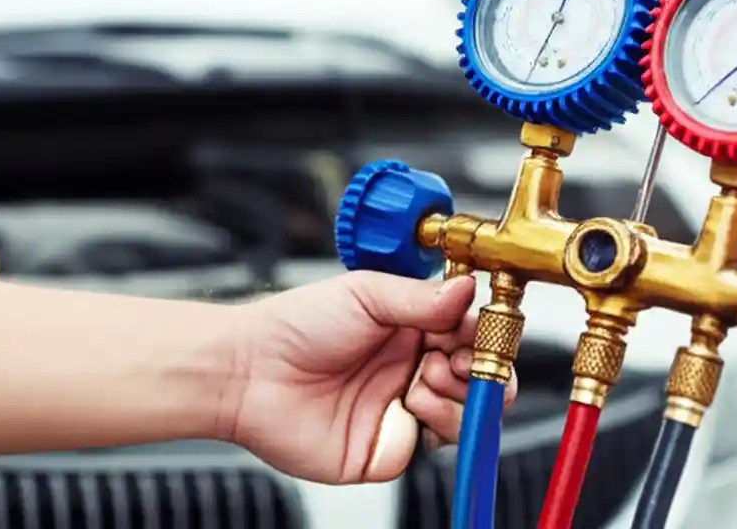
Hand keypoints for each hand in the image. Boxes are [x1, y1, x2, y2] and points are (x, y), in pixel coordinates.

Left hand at [230, 272, 516, 483]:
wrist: (250, 373)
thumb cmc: (295, 327)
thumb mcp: (365, 295)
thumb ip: (422, 297)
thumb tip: (469, 289)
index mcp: (408, 327)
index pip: (469, 333)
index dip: (484, 334)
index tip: (486, 329)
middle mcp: (410, 368)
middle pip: (479, 377)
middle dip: (484, 367)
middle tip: (461, 358)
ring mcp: (402, 408)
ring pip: (468, 412)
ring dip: (461, 392)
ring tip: (428, 375)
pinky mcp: (390, 447)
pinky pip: (439, 442)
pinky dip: (438, 420)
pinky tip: (411, 401)